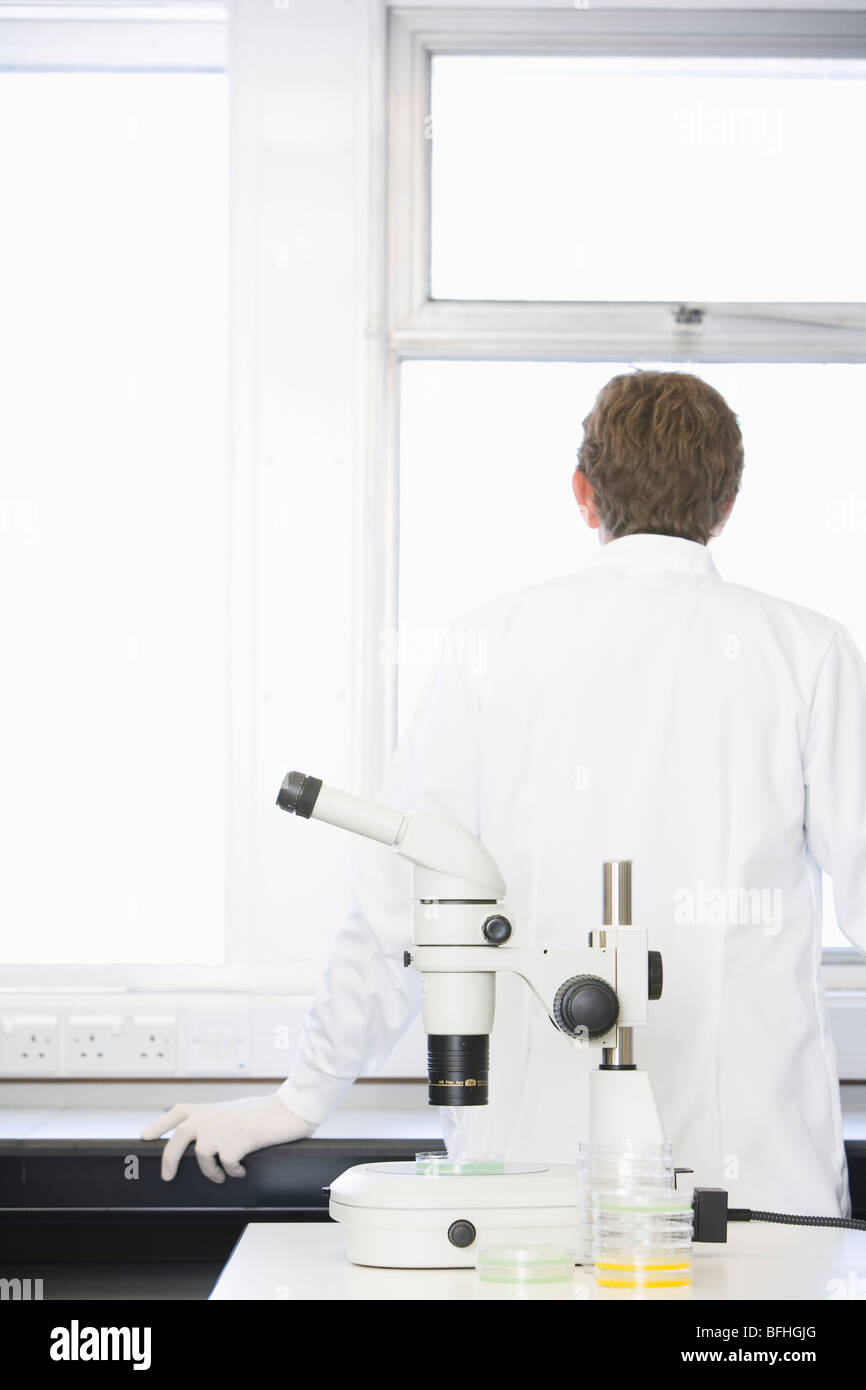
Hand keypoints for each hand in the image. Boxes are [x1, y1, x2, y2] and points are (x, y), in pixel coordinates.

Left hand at [140, 1093, 315, 1182]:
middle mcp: (208, 1118)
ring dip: (212, 1171)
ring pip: (202, 1158)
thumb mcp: (231, 1112)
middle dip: (169, 1160)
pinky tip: (242, 1169)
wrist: (285, 1112)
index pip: (176, 1114)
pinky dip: (234, 1171)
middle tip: (167, 1177)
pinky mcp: (231, 1144)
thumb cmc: (262, 1112)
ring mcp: (218, 1130)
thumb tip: (201, 1142)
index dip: (160, 1125)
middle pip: (177, 1140)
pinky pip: (225, 1166)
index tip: (146, 1136)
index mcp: (207, 1109)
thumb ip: (214, 1122)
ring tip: (224, 1173)